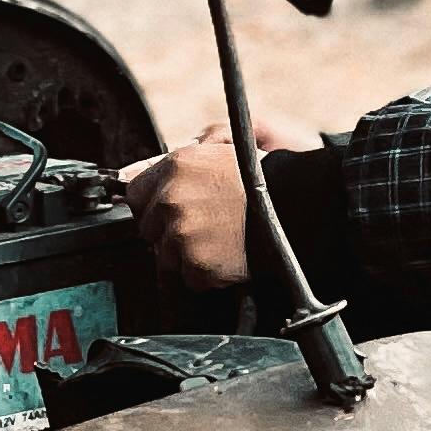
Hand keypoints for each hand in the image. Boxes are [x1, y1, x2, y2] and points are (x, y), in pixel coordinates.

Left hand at [119, 118, 310, 290]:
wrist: (295, 208)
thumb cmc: (262, 181)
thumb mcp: (218, 152)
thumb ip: (178, 163)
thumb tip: (138, 172)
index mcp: (174, 168)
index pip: (134, 193)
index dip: (152, 203)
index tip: (168, 210)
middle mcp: (170, 200)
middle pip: (147, 228)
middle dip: (168, 230)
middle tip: (203, 225)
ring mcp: (181, 235)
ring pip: (165, 256)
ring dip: (187, 254)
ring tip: (219, 240)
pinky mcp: (196, 265)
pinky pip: (188, 278)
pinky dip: (206, 273)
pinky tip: (226, 255)